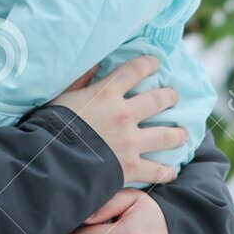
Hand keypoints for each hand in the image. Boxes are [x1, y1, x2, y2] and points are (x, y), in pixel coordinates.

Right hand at [52, 56, 183, 185]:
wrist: (50, 162)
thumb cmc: (51, 127)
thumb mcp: (63, 96)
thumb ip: (81, 79)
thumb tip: (96, 60)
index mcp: (106, 94)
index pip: (135, 70)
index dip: (149, 64)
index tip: (156, 63)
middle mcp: (124, 115)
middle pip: (159, 100)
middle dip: (170, 96)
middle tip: (174, 96)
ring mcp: (130, 142)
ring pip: (166, 135)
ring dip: (178, 134)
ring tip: (183, 133)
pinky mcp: (131, 167)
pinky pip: (156, 170)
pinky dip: (166, 172)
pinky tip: (172, 172)